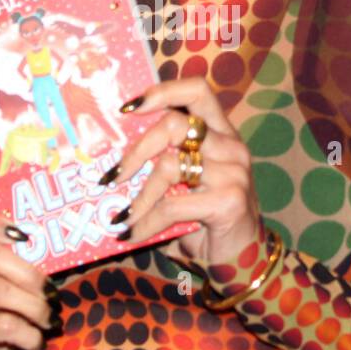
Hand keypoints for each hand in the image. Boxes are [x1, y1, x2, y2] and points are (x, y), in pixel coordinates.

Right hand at [0, 208, 57, 349]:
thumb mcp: (9, 286)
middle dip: (28, 273)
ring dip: (35, 307)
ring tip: (49, 319)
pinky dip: (29, 334)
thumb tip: (63, 249)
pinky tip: (37, 342)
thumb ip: (23, 265)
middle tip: (50, 292)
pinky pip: (3, 325)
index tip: (21, 235)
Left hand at [107, 76, 263, 271]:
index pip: (196, 90)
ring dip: (138, 196)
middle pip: (174, 124)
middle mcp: (231, 146)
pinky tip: (133, 234)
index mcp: (221, 132)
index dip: (162, 91)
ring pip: (168, 166)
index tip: (128, 108)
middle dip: (136, 151)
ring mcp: (234, 172)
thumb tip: (111, 158)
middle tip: (114, 176)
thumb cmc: (204, 218)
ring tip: (122, 217)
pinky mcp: (229, 201)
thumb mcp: (183, 184)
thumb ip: (162, 162)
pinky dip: (146, 221)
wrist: (239, 258)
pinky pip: (172, 205)